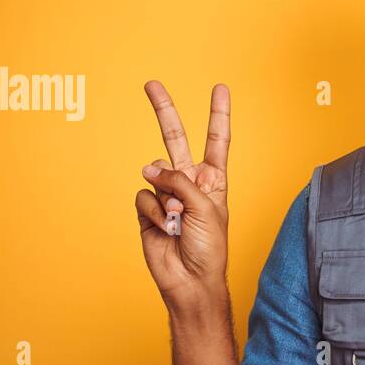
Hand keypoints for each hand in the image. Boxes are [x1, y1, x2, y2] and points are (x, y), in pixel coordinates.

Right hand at [135, 81, 230, 307]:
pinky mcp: (147, 209)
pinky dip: (153, 211)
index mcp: (213, 180)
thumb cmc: (208, 248)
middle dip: (163, 111)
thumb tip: (149, 169)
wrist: (190, 280)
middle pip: (175, 139)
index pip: (216, 140)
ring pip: (155, 174)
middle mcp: (189, 182)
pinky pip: (143, 196)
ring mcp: (166, 194)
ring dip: (165, 197)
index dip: (218, 114)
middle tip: (151, 84)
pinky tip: (164, 228)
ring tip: (177, 220)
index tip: (221, 88)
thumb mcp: (206, 208)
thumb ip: (179, 181)